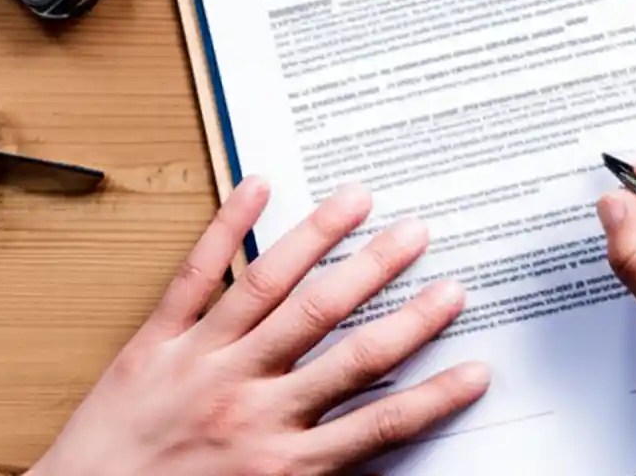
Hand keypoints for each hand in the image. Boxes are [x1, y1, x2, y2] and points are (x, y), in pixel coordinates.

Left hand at [28, 179, 489, 475]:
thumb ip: (322, 472)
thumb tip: (382, 452)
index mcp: (283, 462)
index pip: (381, 423)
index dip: (436, 394)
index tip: (477, 367)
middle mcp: (253, 406)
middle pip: (343, 340)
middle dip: (393, 289)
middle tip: (425, 243)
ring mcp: (205, 366)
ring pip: (280, 292)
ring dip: (327, 241)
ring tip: (363, 201)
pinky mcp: (158, 342)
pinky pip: (197, 275)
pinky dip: (228, 227)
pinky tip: (259, 187)